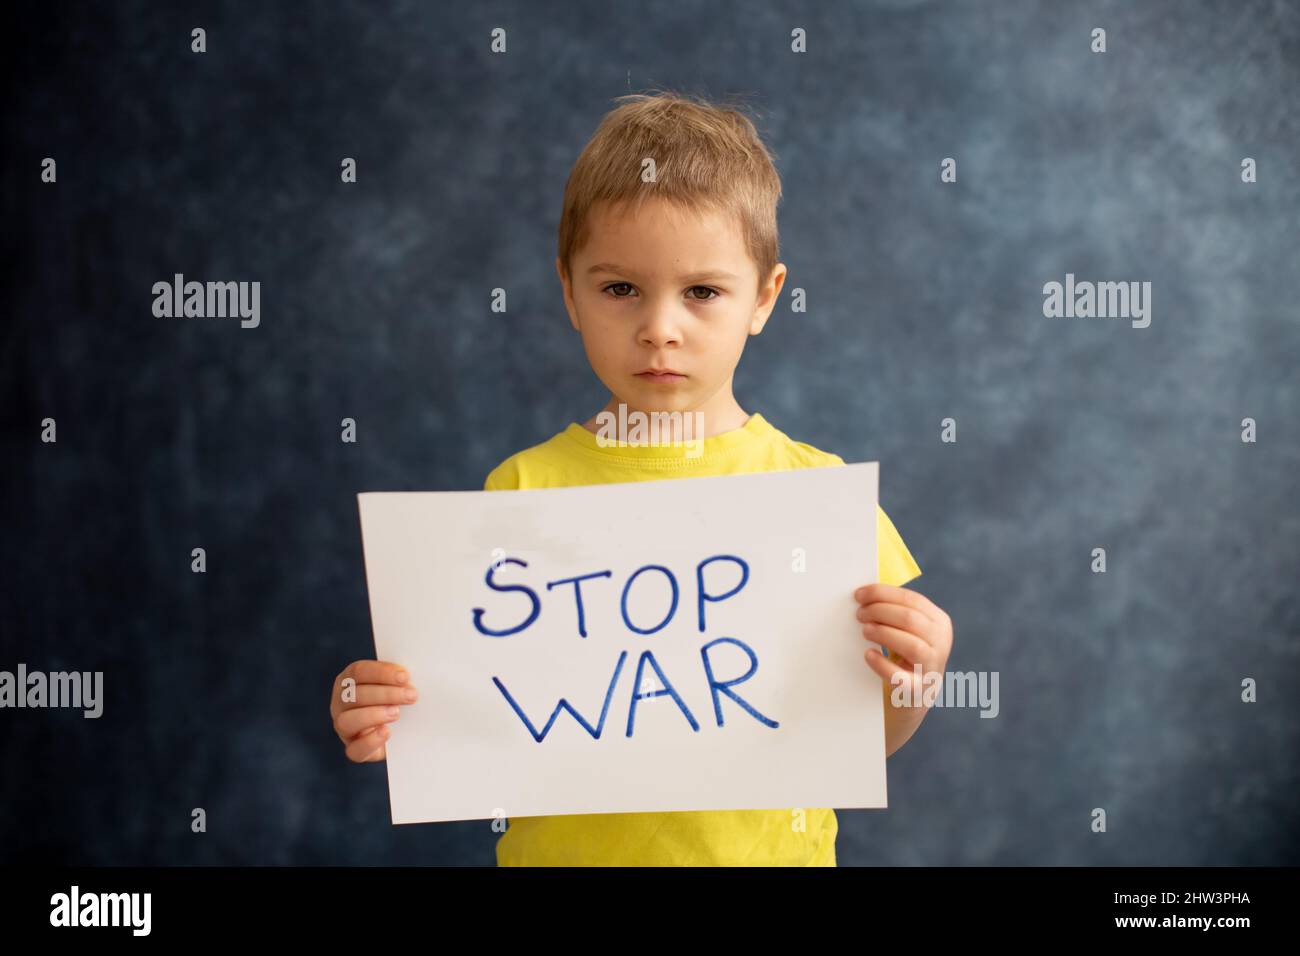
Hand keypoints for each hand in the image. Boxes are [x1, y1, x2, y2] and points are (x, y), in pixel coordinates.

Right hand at [329, 660, 418, 761]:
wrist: (401, 733)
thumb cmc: (397, 700)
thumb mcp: (397, 686)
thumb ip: (399, 679)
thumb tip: (410, 676)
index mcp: (349, 680)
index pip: (358, 671)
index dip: (381, 672)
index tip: (405, 676)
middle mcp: (341, 702)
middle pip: (355, 695)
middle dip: (386, 694)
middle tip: (411, 696)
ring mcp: (344, 727)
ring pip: (347, 720)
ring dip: (374, 715)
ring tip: (397, 713)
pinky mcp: (353, 749)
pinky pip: (354, 749)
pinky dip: (370, 741)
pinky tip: (387, 732)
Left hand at [854, 583, 952, 707]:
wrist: (914, 695)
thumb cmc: (905, 655)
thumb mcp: (909, 630)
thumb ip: (896, 611)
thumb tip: (865, 593)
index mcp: (939, 622)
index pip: (912, 600)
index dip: (883, 594)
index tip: (859, 594)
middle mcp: (941, 643)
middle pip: (910, 619)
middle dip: (879, 611)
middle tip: (859, 614)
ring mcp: (932, 667)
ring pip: (911, 645)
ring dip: (883, 633)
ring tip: (865, 630)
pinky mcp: (918, 689)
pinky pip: (900, 677)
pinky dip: (881, 664)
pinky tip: (868, 654)